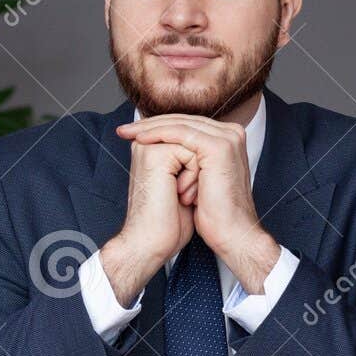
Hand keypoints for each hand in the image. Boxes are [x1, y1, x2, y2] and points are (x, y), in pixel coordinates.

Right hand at [98, 140, 196, 305]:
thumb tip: (211, 155)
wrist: (151, 244)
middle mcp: (148, 145)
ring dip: (198, 174)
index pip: (191, 139)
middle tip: (182, 194)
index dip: (200, 166)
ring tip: (182, 197)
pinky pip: (192, 152)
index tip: (182, 193)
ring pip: (196, 145)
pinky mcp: (155, 155)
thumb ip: (191, 164)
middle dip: (199, 168)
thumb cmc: (167, 223)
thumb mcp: (185, 187)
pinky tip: (181, 195)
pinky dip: (195, 176)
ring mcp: (150, 147)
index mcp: (152, 150)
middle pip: (195, 140)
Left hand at [117, 114, 280, 293]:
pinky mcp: (219, 147)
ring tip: (127, 133)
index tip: (132, 133)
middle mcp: (231, 134)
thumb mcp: (197, 180)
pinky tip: (140, 138)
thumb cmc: (213, 213)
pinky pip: (182, 133)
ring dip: (150, 128)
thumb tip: (162, 150)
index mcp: (228, 140)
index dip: (159, 127)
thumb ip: (187, 160)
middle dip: (150, 125)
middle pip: (183, 121)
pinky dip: (158, 134)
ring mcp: (227, 138)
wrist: (229, 234)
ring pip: (180, 125)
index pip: (188, 125)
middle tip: (124, 130)